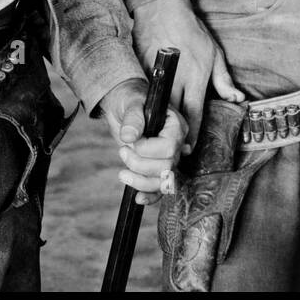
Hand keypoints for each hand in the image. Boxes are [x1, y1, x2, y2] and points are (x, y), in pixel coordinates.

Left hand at [98, 78, 187, 204]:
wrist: (124, 108)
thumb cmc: (131, 100)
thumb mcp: (130, 103)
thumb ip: (132, 118)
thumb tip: (129, 136)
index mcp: (176, 126)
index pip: (169, 147)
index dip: (147, 149)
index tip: (131, 141)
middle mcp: (177, 144)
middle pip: (166, 167)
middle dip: (139, 164)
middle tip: (123, 150)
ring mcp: (169, 159)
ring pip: (163, 182)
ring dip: (140, 181)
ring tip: (122, 172)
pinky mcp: (159, 170)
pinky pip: (159, 190)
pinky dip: (149, 196)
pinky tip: (137, 198)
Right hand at [132, 0, 242, 149]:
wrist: (163, 9)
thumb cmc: (192, 31)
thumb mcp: (215, 52)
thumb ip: (224, 79)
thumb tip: (237, 98)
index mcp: (196, 76)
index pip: (194, 113)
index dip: (191, 134)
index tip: (189, 149)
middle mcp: (176, 79)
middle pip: (173, 115)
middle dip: (173, 135)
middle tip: (172, 150)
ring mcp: (157, 75)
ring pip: (156, 107)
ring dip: (158, 124)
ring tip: (158, 139)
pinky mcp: (141, 70)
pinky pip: (144, 95)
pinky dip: (145, 107)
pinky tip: (145, 118)